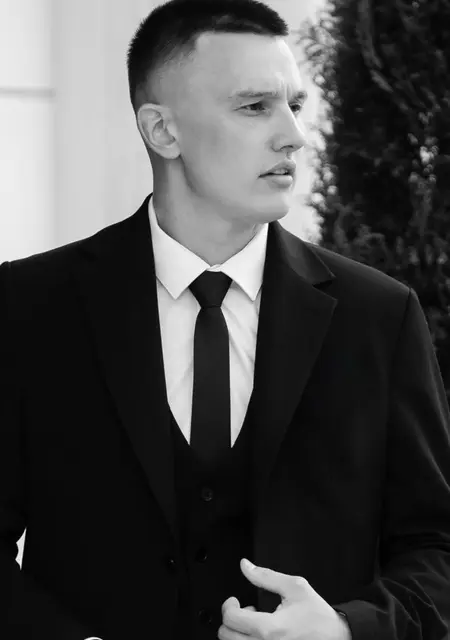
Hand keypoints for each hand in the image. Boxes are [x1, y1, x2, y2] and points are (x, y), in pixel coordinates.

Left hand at [218, 559, 350, 639]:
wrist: (337, 637)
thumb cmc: (318, 615)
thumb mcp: (294, 587)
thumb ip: (266, 576)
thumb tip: (246, 566)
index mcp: (269, 628)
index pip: (231, 619)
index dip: (229, 605)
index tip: (235, 600)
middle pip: (227, 636)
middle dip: (231, 620)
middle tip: (244, 611)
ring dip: (237, 633)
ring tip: (253, 623)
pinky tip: (258, 634)